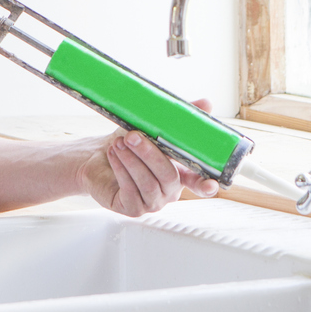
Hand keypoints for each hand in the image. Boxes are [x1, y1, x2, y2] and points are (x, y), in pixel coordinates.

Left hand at [77, 99, 221, 216]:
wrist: (98, 157)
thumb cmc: (129, 143)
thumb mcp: (153, 127)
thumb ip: (180, 119)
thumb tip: (207, 103)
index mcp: (180, 174)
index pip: (199, 184)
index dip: (206, 185)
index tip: (211, 184)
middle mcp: (169, 192)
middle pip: (168, 177)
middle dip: (150, 155)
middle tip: (134, 136)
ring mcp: (152, 202)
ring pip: (148, 183)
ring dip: (132, 160)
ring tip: (119, 142)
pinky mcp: (133, 208)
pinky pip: (130, 190)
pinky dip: (121, 169)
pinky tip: (114, 154)